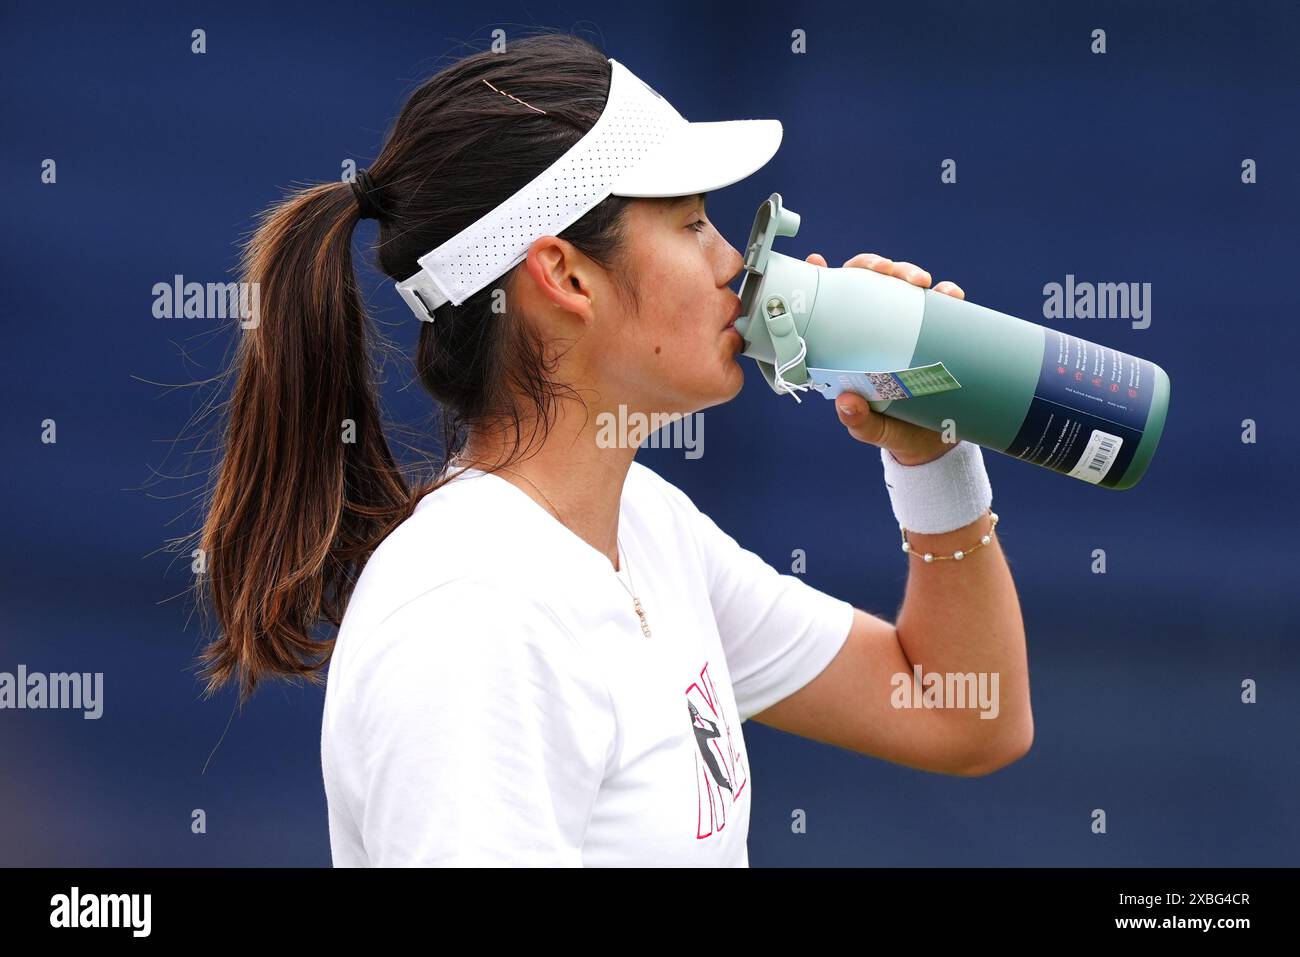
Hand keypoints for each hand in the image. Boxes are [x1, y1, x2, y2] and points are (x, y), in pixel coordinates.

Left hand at [805, 252, 964, 465]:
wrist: (933, 445)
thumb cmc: (891, 430)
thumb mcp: (871, 428)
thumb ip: (858, 420)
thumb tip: (846, 402)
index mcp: (853, 344)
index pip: (836, 303)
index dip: (825, 278)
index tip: (818, 262)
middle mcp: (880, 328)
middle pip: (871, 282)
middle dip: (875, 266)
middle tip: (883, 270)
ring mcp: (911, 327)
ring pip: (907, 285)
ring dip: (910, 272)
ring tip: (918, 281)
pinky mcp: (941, 333)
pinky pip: (945, 306)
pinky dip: (948, 294)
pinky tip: (949, 294)